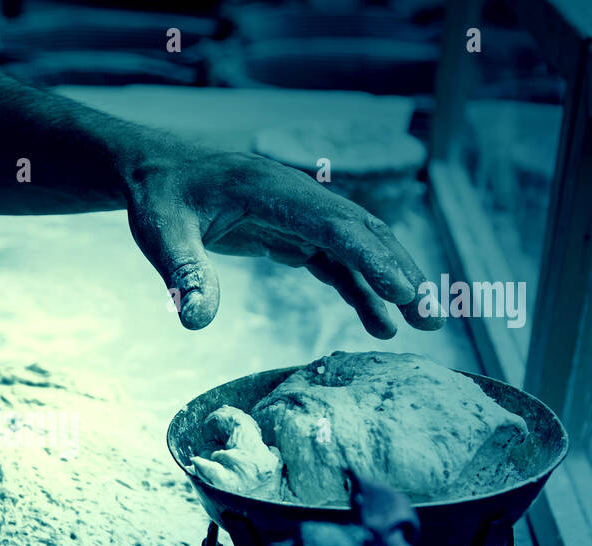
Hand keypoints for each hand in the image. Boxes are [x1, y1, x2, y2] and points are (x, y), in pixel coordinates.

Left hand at [122, 149, 436, 337]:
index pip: (333, 226)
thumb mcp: (160, 234)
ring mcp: (300, 214)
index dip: (372, 259)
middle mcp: (297, 197)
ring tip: (424, 325)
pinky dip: (361, 289)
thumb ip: (183, 273)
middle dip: (401, 274)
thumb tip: (196, 321)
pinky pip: (337, 262)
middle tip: (434, 318)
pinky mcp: (294, 232)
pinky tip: (379, 322)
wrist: (156, 174)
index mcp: (270, 190)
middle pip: (363, 234)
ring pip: (358, 248)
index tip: (405, 292)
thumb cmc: (157, 199)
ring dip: (391, 284)